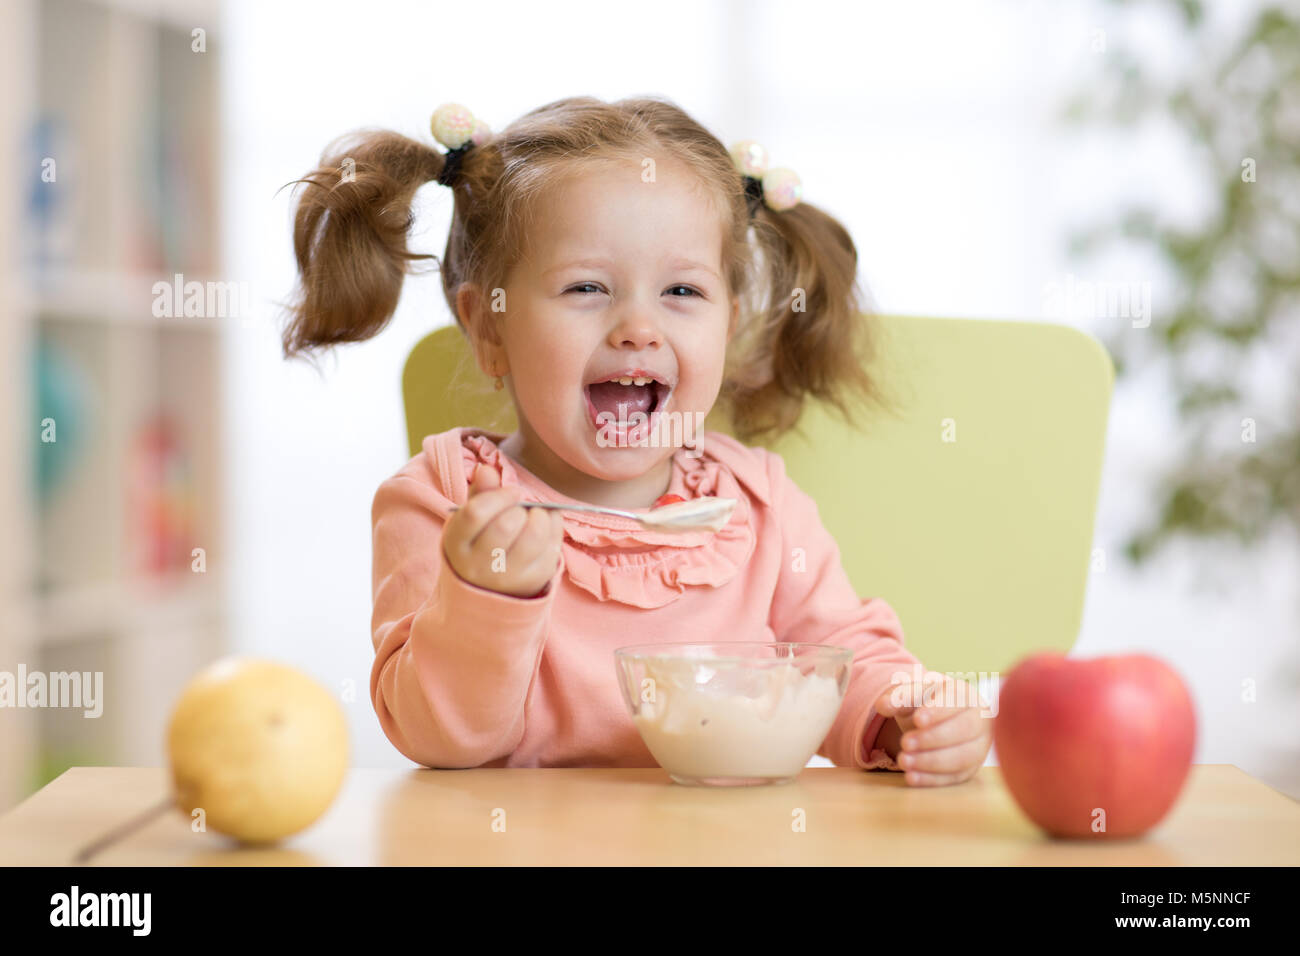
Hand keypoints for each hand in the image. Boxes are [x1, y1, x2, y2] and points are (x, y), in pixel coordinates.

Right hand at [442, 465, 563, 597]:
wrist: (489, 588)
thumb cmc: (480, 543)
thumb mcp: (471, 519)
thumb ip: (480, 493)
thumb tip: (486, 470)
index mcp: (457, 543)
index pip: (476, 513)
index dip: (499, 496)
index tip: (514, 492)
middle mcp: (478, 565)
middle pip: (506, 525)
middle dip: (521, 509)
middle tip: (523, 509)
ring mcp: (506, 577)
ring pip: (533, 537)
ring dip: (541, 517)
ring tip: (537, 516)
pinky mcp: (532, 581)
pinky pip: (551, 548)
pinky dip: (554, 530)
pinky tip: (546, 528)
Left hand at [871, 676, 991, 786]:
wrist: (936, 717)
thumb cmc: (927, 701)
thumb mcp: (913, 693)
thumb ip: (899, 696)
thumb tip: (882, 705)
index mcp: (965, 695)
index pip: (956, 702)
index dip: (937, 712)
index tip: (917, 719)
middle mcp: (979, 721)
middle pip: (964, 730)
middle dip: (933, 738)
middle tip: (905, 743)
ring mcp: (978, 747)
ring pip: (962, 758)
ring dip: (931, 762)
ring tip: (903, 761)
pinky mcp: (971, 769)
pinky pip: (955, 777)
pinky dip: (932, 779)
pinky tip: (911, 777)